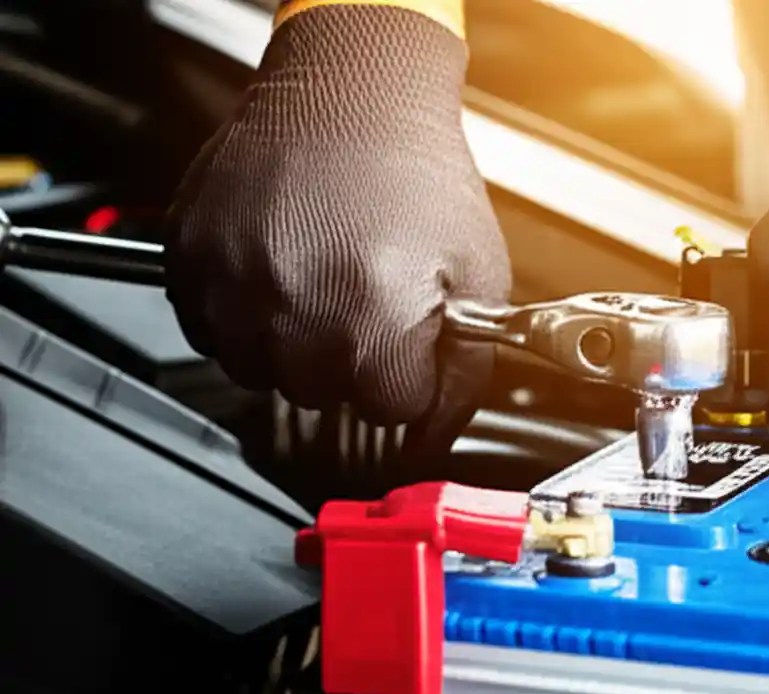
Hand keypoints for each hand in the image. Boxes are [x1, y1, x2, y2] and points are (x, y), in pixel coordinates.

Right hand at [165, 7, 508, 456]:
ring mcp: (234, 284)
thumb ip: (468, 364)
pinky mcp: (191, 260)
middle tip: (369, 303)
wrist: (350, 94)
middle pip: (322, 396)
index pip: (391, 410)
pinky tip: (279, 273)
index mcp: (373, 316)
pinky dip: (242, 318)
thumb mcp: (479, 271)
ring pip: (259, 372)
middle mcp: (295, 308)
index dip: (411, 381)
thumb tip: (441, 426)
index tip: (413, 355)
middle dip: (354, 364)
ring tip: (322, 286)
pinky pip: (209, 331)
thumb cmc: (417, 173)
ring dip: (292, 348)